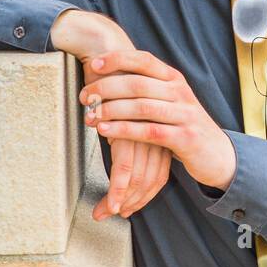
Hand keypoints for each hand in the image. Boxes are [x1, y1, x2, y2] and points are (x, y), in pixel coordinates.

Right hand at [50, 10, 173, 220]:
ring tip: (106, 213)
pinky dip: (117, 188)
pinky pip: (124, 166)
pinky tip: (110, 202)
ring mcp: (144, 132)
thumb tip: (123, 150)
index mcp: (161, 126)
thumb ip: (131, 128)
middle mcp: (157, 131)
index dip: (145, 193)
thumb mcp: (125, 108)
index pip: (159, 172)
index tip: (130, 207)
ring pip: (138, 177)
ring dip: (122, 200)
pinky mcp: (127, 131)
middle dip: (134, 201)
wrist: (107, 51)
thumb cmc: (113, 78)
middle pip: (151, 179)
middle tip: (115, 215)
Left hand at [78, 48, 237, 190]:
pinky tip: (106, 131)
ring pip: (141, 107)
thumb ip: (147, 89)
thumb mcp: (170, 101)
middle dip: (106, 89)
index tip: (94, 64)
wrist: (218, 154)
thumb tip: (107, 78)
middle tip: (85, 97)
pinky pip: (149, 131)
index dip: (117, 59)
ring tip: (91, 116)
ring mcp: (185, 115)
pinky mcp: (185, 138)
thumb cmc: (184, 127)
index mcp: (174, 79)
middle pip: (137, 84)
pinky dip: (124, 130)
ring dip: (111, 110)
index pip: (143, 60)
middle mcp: (180, 92)